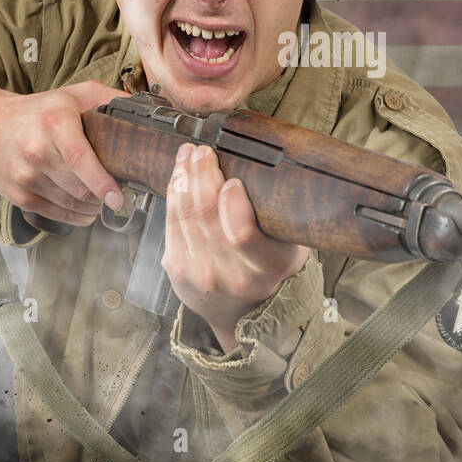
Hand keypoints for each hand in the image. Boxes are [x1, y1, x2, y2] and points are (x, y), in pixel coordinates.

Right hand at [0, 81, 127, 225]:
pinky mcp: (18, 196)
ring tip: (101, 197)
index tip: (118, 198)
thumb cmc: (38, 110)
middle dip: (104, 196)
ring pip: (71, 205)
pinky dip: (77, 215)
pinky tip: (85, 207)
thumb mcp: (74, 94)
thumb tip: (147, 108)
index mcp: (54, 123)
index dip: (102, 183)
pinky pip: (57, 215)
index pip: (80, 159)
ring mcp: (25, 177)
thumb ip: (110, 98)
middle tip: (117, 192)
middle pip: (79, 188)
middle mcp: (36, 151)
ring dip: (93, 207)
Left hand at [162, 143, 309, 351]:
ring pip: (185, 215)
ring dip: (184, 178)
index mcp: (266, 267)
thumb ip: (284, 218)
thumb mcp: (290, 247)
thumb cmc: (269, 268)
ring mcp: (200, 274)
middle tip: (204, 151)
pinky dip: (173, 194)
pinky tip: (178, 176)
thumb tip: (275, 171)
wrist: (240, 310)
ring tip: (189, 156)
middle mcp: (231, 275)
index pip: (242, 235)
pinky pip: (170, 223)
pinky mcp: (176, 269)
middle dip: (202, 175)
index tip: (232, 180)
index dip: (232, 204)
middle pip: (207, 216)